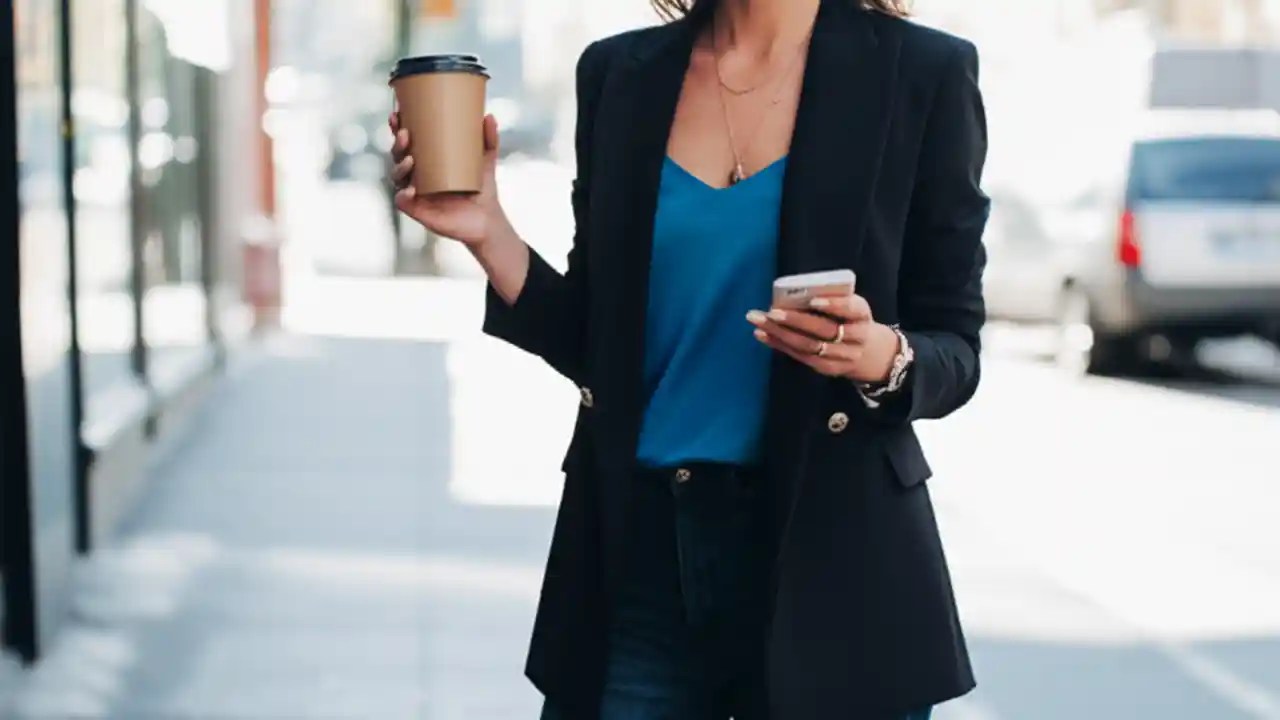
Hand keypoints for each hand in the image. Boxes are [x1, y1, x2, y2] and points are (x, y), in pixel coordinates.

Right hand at [389, 109, 507, 245]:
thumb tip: (488, 117)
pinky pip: (401, 201)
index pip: (408, 140)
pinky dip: (402, 195)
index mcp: (428, 159)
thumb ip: (489, 139)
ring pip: (397, 176)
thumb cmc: (483, 189)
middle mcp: (417, 174)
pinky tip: (411, 189)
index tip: (398, 113)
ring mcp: (416, 192)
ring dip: (399, 165)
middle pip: (398, 155)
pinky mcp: (417, 210)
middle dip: (397, 143)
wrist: (487, 220)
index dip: (398, 127)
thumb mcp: (486, 160)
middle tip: (405, 134)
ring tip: (411, 159)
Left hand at [747, 295, 898, 382]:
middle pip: (824, 330)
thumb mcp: (849, 306)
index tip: (812, 300)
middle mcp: (856, 337)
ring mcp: (843, 356)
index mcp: (861, 314)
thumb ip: (830, 299)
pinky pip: (802, 357)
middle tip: (770, 311)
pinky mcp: (828, 368)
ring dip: (781, 334)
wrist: (868, 352)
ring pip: (809, 346)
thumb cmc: (849, 319)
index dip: (833, 305)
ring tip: (759, 322)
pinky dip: (780, 345)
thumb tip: (790, 293)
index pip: (851, 309)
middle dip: (795, 320)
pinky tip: (762, 335)